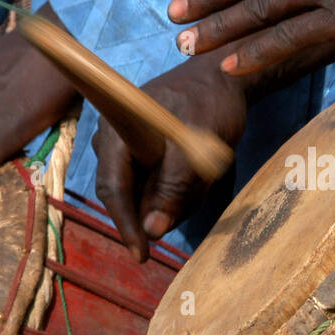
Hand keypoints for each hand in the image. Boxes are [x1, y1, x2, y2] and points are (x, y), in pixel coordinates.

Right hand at [92, 53, 245, 261]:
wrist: (221, 79)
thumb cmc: (208, 103)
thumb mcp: (197, 146)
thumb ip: (174, 188)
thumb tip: (152, 230)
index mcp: (117, 132)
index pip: (113, 188)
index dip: (126, 225)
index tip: (142, 255)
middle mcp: (113, 143)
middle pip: (130, 196)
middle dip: (164, 205)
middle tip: (200, 188)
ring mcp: (127, 151)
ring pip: (147, 196)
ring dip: (179, 196)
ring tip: (204, 170)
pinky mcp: (143, 158)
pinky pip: (157, 188)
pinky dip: (181, 190)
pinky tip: (200, 173)